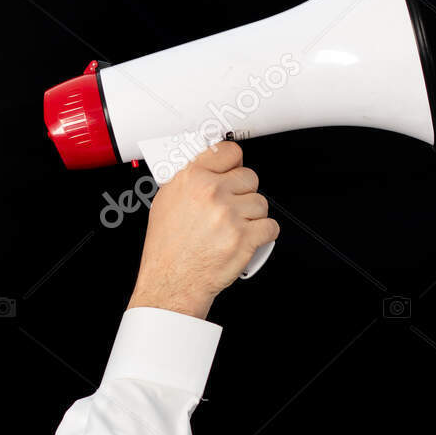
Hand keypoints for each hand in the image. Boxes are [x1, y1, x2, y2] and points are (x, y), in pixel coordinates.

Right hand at [127, 140, 278, 318]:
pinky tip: (249, 238)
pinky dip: (264, 234)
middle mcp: (211, 194)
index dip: (234, 162)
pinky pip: (270, 226)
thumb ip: (188, 181)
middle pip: (249, 177)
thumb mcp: (165, 202)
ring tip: (236, 227)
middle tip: (233, 207)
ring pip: (261, 203)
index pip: (228, 152)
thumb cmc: (167, 249)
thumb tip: (206, 168)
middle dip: (244, 193)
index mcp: (192, 179)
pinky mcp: (245, 237)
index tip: (235, 168)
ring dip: (253, 216)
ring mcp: (229, 215)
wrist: (172, 281)